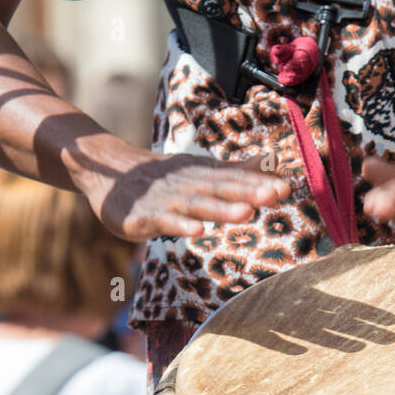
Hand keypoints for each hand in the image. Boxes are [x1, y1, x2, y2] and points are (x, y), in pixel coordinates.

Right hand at [74, 143, 290, 241]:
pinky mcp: (144, 217)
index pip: (234, 180)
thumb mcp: (202, 172)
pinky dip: (180, 226)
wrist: (109, 172)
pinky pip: (164, 222)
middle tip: (273, 194)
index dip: (259, 183)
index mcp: (203, 177)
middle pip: (220, 189)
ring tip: (246, 212)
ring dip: (221, 208)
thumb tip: (271, 162)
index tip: (285, 188)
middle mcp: (188, 187)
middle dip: (247, 191)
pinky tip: (196, 232)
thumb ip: (237, 171)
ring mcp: (166, 202)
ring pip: (197, 205)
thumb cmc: (164, 178)